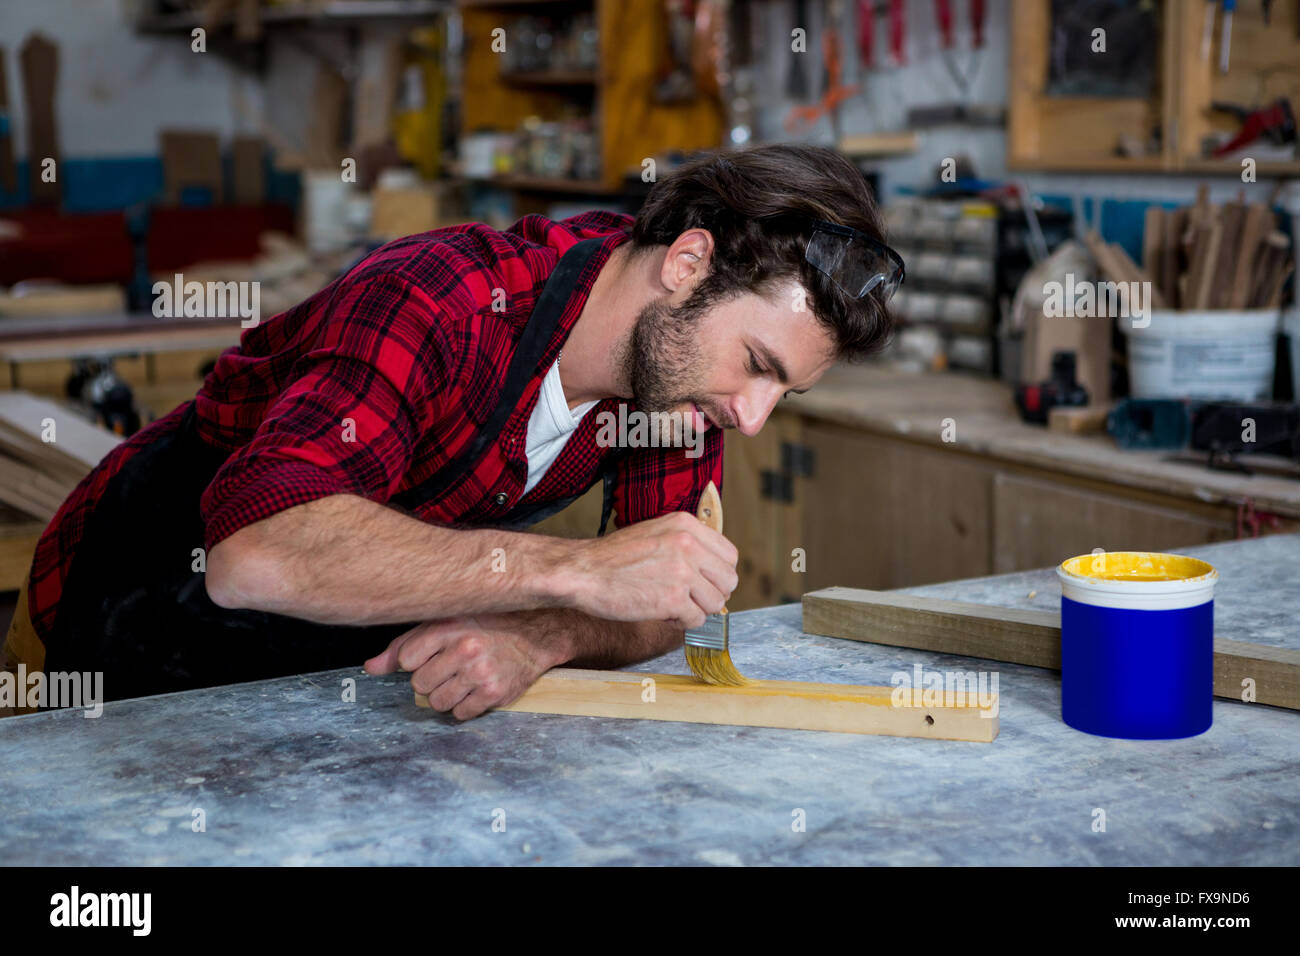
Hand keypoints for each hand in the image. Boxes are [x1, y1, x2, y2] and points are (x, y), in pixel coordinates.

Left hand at [363, 613, 569, 719]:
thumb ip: (405, 644)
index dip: (415, 661)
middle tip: (449, 668)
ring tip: (461, 679)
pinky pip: (461, 714)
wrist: (536, 633)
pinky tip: (475, 688)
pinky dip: (465, 706)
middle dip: (430, 680)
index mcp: (449, 627)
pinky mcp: (494, 693)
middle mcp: (465, 649)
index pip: (406, 659)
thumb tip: (371, 668)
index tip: (431, 654)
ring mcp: (480, 673)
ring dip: (445, 695)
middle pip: (420, 684)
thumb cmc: (485, 625)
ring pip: (437, 703)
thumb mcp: (445, 622)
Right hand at [563, 511, 737, 629]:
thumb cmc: (613, 557)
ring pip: (716, 603)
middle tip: (690, 598)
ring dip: (696, 610)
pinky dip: (682, 623)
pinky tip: (662, 613)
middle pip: (729, 580)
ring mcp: (682, 572)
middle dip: (712, 594)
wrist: (582, 571)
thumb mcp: (655, 532)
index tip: (703, 582)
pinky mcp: (672, 599)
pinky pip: (697, 620)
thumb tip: (713, 568)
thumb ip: (686, 543)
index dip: (718, 574)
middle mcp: (688, 545)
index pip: (730, 555)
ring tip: (672, 605)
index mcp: (686, 525)